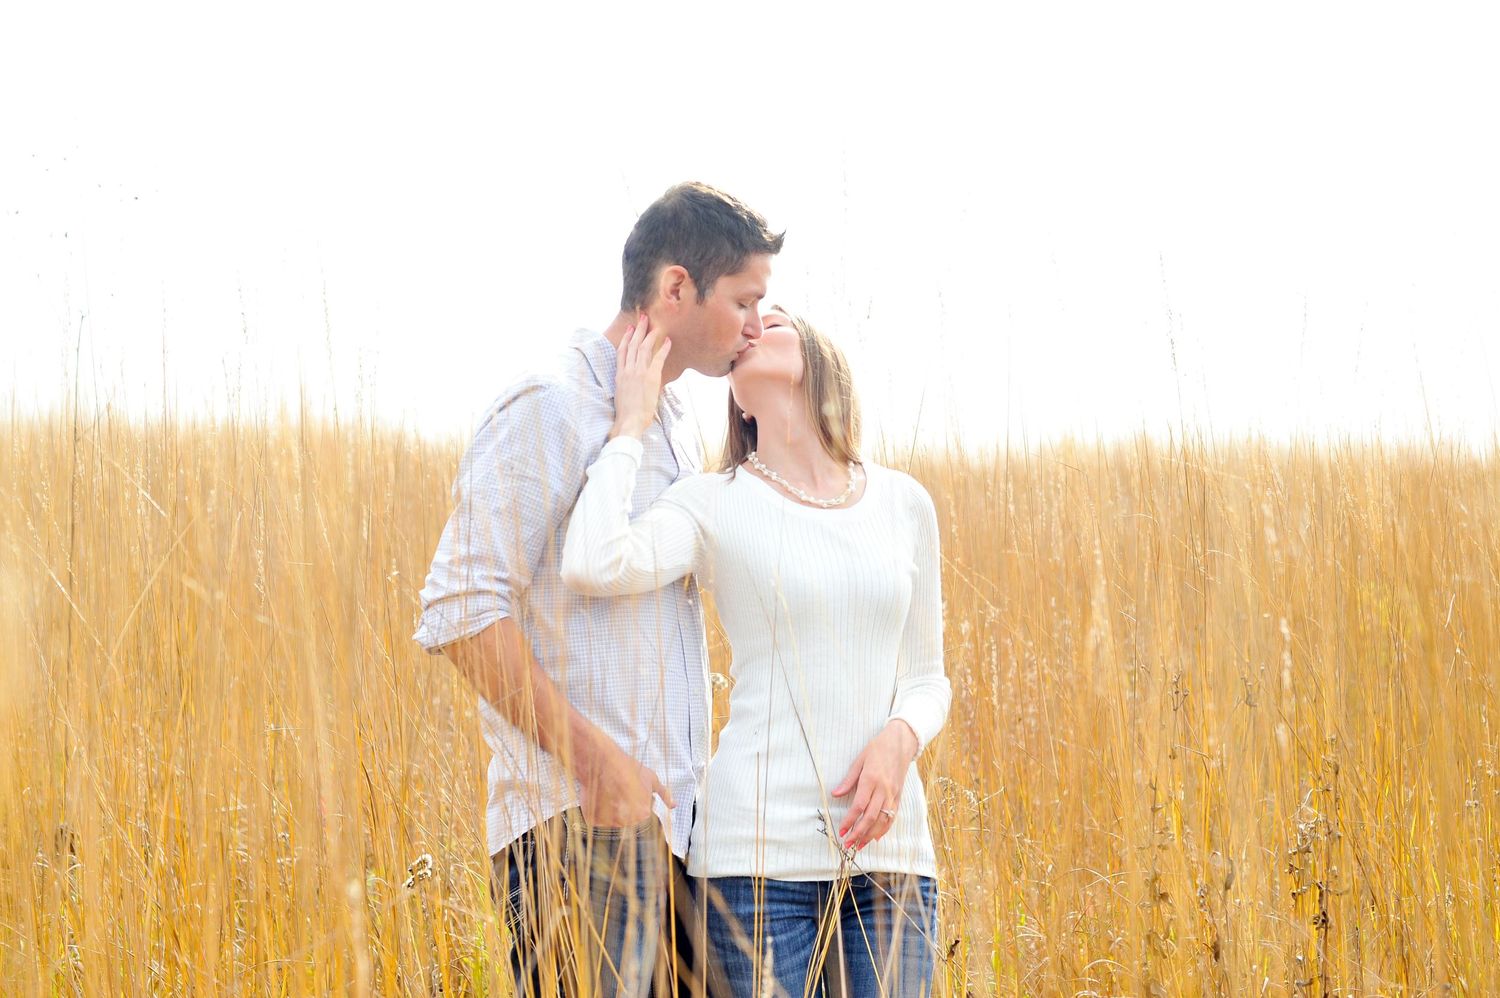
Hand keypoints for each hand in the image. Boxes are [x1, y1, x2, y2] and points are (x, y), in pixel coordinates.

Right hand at [578, 734, 673, 827]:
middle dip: (624, 806)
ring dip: (611, 809)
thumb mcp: (652, 779)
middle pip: (627, 819)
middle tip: (620, 790)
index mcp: (643, 813)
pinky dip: (598, 810)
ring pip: (612, 820)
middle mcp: (626, 821)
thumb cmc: (627, 768)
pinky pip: (597, 820)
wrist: (602, 761)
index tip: (632, 788)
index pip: (642, 813)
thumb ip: (664, 794)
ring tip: (609, 791)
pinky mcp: (593, 821)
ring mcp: (609, 822)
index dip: (637, 799)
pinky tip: (600, 796)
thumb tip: (673, 805)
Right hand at [609, 313, 671, 439]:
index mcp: (620, 374)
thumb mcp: (622, 395)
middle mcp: (628, 370)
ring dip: (650, 335)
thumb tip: (634, 383)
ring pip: (644, 348)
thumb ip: (627, 384)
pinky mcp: (650, 377)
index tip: (630, 329)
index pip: (622, 351)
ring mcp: (639, 372)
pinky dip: (664, 349)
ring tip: (655, 325)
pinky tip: (668, 341)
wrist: (630, 420)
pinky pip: (658, 358)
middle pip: (633, 345)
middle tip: (644, 318)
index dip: (626, 338)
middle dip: (639, 330)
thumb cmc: (626, 413)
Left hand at [832, 719, 919, 850]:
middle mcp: (883, 789)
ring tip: (860, 845)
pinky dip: (885, 829)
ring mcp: (893, 794)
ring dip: (871, 835)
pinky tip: (876, 837)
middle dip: (859, 833)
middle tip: (848, 844)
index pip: (859, 806)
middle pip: (871, 817)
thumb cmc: (878, 748)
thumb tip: (835, 794)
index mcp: (871, 779)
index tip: (841, 831)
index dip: (849, 821)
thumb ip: (848, 780)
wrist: (901, 743)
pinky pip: (892, 816)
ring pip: (883, 820)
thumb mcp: (859, 760)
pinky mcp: (899, 796)